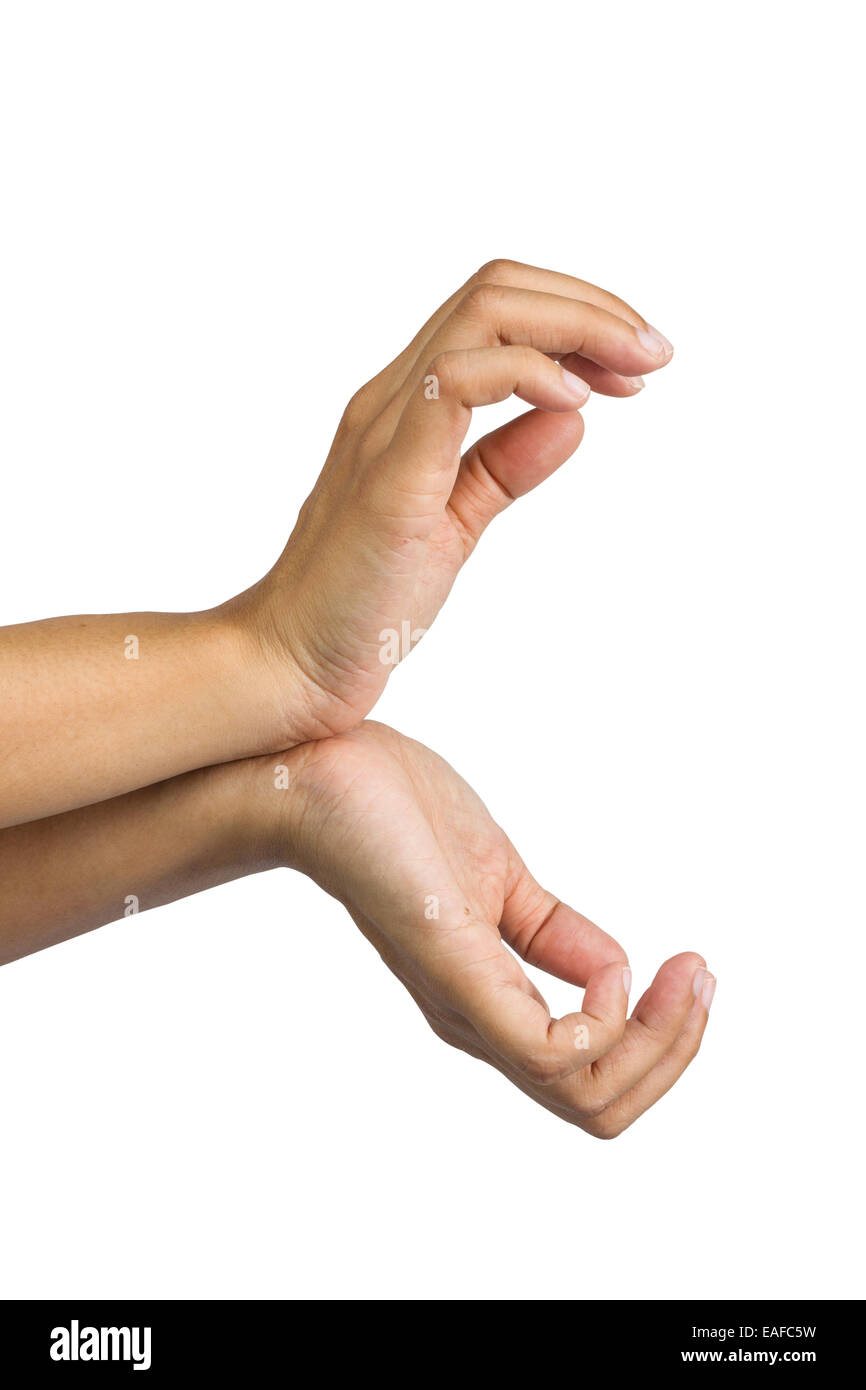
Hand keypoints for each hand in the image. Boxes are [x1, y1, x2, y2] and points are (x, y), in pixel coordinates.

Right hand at [239, 260, 673, 742]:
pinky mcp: (391, 472)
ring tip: (632, 368)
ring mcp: (386, 427)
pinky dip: (530, 374)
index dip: (576, 317)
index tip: (635, 367)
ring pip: (483, 314)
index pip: (494, 309)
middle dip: (592, 307)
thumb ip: (505, 467)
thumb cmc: (363, 602)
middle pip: (497, 289)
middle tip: (654, 354)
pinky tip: (576, 403)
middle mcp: (393, 398)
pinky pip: (459, 380)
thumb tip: (574, 418)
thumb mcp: (455, 522)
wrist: (291, 664)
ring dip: (575, 326)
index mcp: (409, 406)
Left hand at [279, 722, 711, 1136]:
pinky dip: (607, 1024)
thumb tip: (622, 973)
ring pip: (583, 1095)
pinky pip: (546, 1052)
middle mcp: (477, 1020)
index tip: (692, 968)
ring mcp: (464, 1003)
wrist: (318, 768)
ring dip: (659, 1045)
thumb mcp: (504, 880)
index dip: (661, 1043)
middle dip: (674, 1056)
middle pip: (598, 1108)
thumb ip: (560, 935)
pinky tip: (618, 970)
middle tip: (701, 979)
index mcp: (490, 1002)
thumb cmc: (396, 815)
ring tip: (687, 975)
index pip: (590, 1079)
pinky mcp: (453, 969)